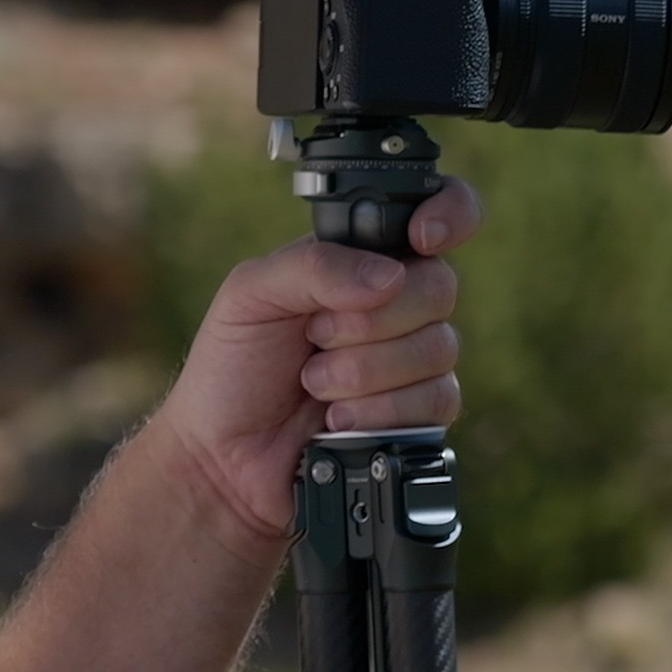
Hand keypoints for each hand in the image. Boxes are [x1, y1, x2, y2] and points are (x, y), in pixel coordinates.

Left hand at [147, 182, 481, 546]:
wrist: (222, 457)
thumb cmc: (231, 369)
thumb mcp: (250, 295)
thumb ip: (314, 267)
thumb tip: (389, 277)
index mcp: (358, 260)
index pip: (435, 214)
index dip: (448, 215)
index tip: (422, 236)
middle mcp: (394, 305)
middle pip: (439, 287)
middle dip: (370, 320)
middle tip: (315, 337)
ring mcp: (409, 361)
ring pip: (439, 348)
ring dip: (365, 370)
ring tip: (313, 383)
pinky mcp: (417, 416)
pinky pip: (438, 400)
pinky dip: (380, 409)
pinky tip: (338, 419)